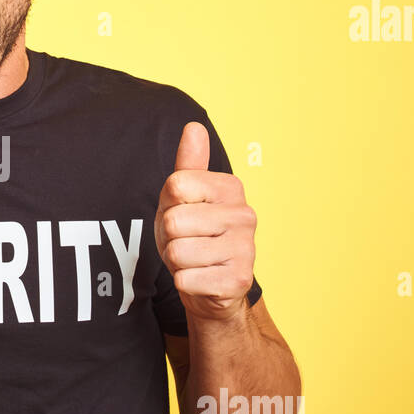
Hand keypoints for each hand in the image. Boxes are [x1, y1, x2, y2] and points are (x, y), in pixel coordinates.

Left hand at [154, 121, 256, 324]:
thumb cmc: (194, 235)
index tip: (183, 213)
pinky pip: (185, 279)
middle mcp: (245, 215)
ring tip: (194, 260)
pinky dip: (185, 283)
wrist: (212, 286)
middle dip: (169, 237)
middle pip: (173, 221)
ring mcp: (245, 249)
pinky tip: (201, 278)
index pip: (176, 185)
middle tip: (186, 242)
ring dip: (177, 262)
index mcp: (231, 188)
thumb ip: (189, 164)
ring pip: (177, 252)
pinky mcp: (238, 281)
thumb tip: (194, 127)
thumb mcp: (184, 197)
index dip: (168, 204)